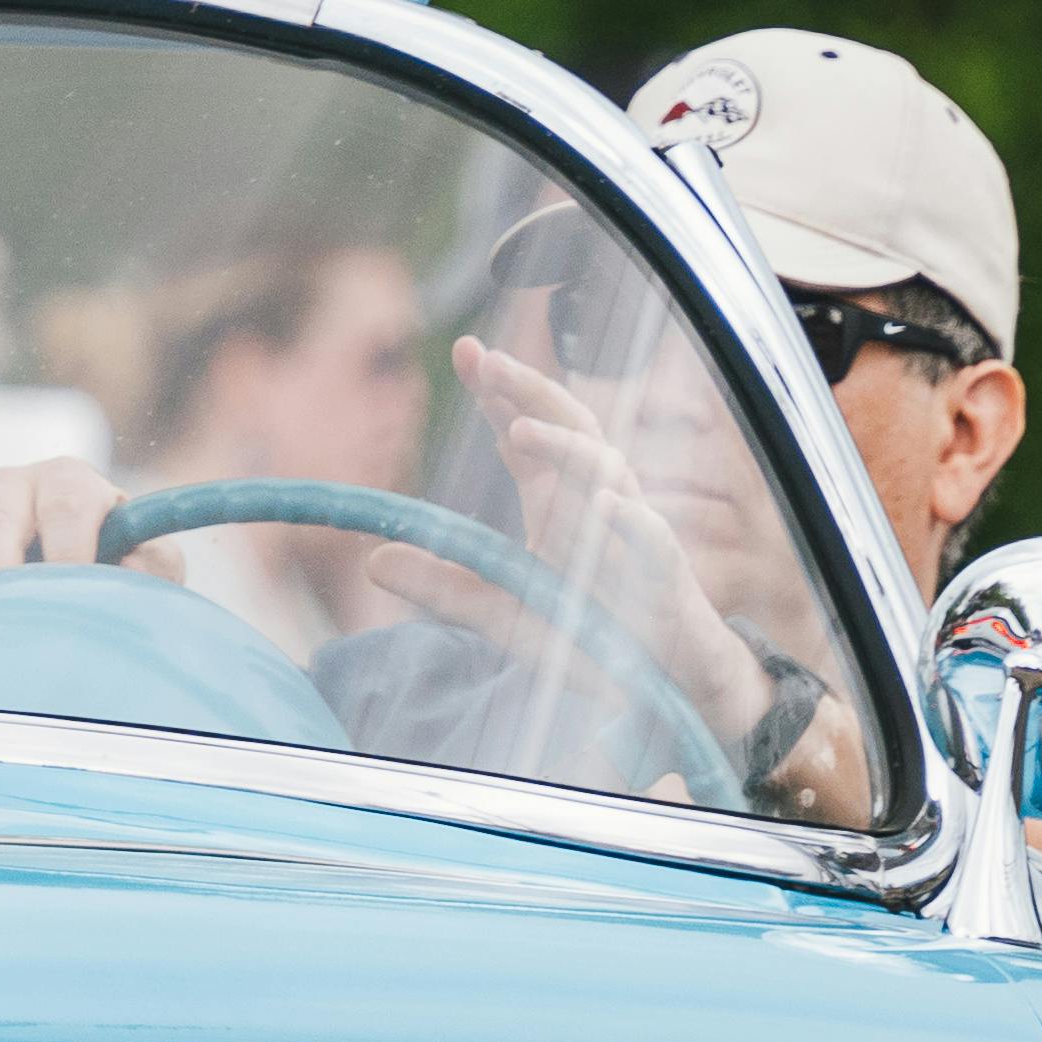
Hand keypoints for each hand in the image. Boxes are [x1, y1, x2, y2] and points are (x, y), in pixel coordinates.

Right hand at [0, 456, 148, 601]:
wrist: (84, 561)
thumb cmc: (119, 566)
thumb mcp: (148, 561)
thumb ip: (151, 560)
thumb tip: (127, 567)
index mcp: (71, 483)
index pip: (67, 508)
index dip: (70, 555)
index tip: (71, 595)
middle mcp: (15, 484)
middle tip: (3, 614)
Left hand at [384, 336, 870, 817]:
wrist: (668, 690)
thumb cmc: (592, 640)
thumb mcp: (504, 614)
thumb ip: (445, 587)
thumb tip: (373, 559)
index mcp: (559, 508)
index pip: (527, 437)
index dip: (501, 394)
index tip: (466, 351)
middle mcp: (598, 508)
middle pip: (570, 431)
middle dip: (531, 392)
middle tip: (488, 362)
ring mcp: (635, 539)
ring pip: (608, 473)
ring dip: (566, 449)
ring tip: (519, 430)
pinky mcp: (667, 582)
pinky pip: (653, 542)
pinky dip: (628, 521)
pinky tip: (602, 505)